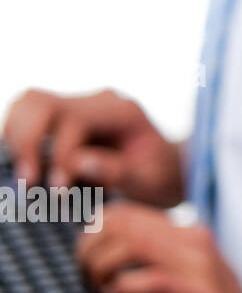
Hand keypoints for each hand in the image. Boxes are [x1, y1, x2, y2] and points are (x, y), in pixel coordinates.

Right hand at [2, 88, 184, 205]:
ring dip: (18, 140)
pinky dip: (19, 140)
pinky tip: (29, 168)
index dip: (60, 156)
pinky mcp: (65, 117)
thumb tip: (76, 162)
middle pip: (41, 103)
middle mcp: (98, 101)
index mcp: (122, 112)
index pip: (74, 122)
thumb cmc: (163, 179)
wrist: (171, 170)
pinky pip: (28, 117)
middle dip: (27, 143)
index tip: (59, 190)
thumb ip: (117, 171)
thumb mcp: (149, 182)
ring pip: (28, 105)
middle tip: (29, 183)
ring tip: (27, 177)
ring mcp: (80, 105)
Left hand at [79, 202, 241, 292]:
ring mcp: (202, 265)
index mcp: (188, 232)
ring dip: (103, 268)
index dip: (92, 235)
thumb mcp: (187, 273)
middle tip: (87, 279)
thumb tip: (104, 244)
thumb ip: (154, 256)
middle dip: (90, 251)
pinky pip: (155, 280)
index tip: (85, 262)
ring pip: (133, 244)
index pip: (124, 213)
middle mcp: (196, 241)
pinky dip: (127, 288)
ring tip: (101, 290)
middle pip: (122, 225)